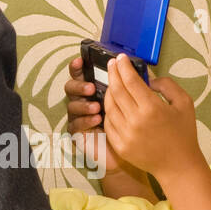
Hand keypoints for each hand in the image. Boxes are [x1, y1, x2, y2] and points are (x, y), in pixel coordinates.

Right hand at [64, 55, 128, 177]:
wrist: (135, 148)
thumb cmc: (137, 122)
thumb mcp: (139, 99)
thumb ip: (136, 83)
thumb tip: (134, 67)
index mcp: (96, 88)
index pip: (82, 73)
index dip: (77, 66)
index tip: (81, 61)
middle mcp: (85, 100)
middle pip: (71, 87)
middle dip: (79, 85)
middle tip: (91, 88)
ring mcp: (80, 117)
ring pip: (71, 106)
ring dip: (83, 104)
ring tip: (97, 107)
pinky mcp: (79, 133)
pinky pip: (74, 125)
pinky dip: (84, 121)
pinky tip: (96, 120)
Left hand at [101, 54, 200, 181]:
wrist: (178, 165)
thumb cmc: (183, 133)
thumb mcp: (184, 103)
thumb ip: (167, 85)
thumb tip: (148, 79)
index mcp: (152, 108)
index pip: (130, 81)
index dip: (123, 67)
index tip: (120, 58)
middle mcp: (136, 121)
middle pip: (116, 91)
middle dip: (113, 74)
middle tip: (112, 64)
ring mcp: (125, 135)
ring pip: (109, 106)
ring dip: (109, 91)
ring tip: (113, 83)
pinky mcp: (120, 146)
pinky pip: (108, 123)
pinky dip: (109, 111)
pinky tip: (113, 103)